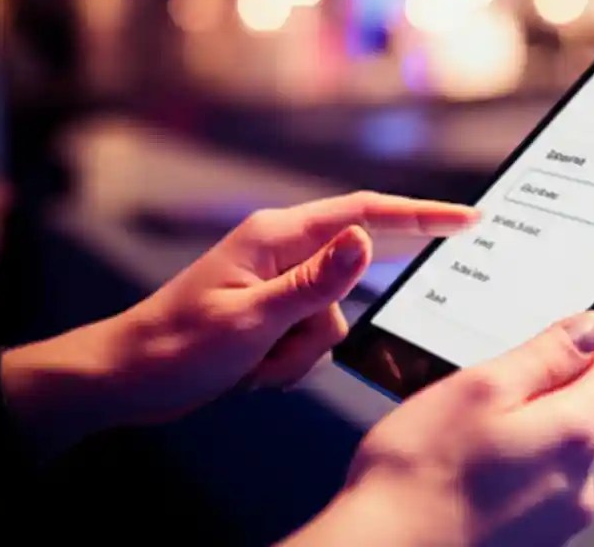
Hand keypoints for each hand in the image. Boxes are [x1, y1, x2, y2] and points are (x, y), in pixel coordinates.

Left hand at [0, 192, 478, 452]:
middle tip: (325, 326)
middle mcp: (281, 252)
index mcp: (277, 236)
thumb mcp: (251, 319)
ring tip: (251, 366)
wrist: (124, 378)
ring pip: (333, 317)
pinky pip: (311, 338)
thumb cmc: (174, 347)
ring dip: (300, 353)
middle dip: (334, 314)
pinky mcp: (272, 314)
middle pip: (351, 272)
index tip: (469, 219)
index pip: (366, 214)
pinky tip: (248, 372)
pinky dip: (288, 363)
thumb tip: (367, 237)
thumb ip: (316, 282)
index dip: (423, 215)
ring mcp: (277, 284)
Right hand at [290, 311, 593, 546]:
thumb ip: (546, 354)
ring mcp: (558, 520)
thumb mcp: (480, 386)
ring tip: (466, 442)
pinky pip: (534, 489)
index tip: (551, 343)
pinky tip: (466, 477)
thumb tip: (591, 329)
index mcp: (576, 434)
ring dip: (524, 436)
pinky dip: (509, 475)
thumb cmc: (419, 476)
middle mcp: (581, 484)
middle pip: (586, 412)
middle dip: (545, 394)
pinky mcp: (533, 541)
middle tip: (485, 396)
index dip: (587, 346)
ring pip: (556, 453)